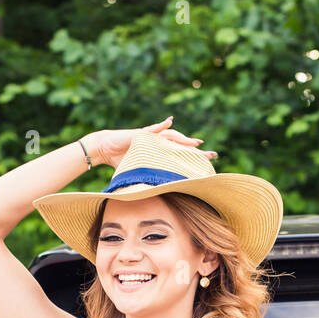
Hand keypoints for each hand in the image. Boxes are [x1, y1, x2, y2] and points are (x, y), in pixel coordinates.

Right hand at [85, 116, 216, 169]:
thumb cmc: (120, 162)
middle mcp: (158, 144)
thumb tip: (152, 196)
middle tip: (213, 155)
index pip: (179, 156)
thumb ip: (146, 181)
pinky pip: (153, 129)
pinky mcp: (141, 133)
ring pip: (172, 137)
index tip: (208, 166)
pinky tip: (170, 121)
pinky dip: (161, 125)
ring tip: (197, 144)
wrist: (105, 149)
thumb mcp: (136, 174)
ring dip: (184, 140)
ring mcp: (151, 137)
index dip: (193, 160)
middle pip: (181, 146)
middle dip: (196, 151)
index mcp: (159, 153)